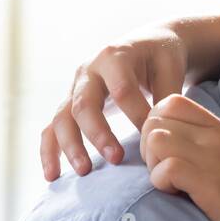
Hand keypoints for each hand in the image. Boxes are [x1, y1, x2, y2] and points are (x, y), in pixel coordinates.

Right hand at [40, 25, 186, 179]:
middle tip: (116, 159)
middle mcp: (88, 70)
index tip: (152, 139)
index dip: (137, 115)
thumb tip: (162, 131)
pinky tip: (52, 176)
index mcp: (115, 56)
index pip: (122, 90)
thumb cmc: (161, 58)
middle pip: (84, 104)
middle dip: (98, 133)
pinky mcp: (70, 103)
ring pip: (63, 117)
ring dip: (71, 145)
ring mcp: (75, 88)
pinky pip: (52, 127)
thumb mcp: (170, 69)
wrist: (147, 44)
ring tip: (85, 171)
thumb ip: (167, 97)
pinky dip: (49, 151)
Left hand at [141, 94, 219, 220]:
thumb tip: (167, 137)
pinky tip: (179, 195)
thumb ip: (205, 143)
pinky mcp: (208, 183)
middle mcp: (217, 136)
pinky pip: (165, 167)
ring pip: (156, 139)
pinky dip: (162, 183)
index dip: (156, 126)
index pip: (171, 103)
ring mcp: (214, 157)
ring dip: (153, 164)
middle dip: (148, 147)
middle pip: (156, 119)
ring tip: (171, 183)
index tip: (166, 153)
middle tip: (165, 172)